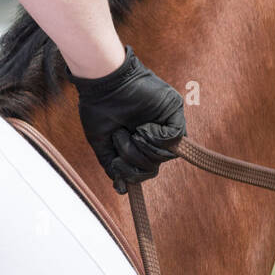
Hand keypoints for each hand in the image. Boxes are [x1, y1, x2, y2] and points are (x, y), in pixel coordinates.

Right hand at [67, 46, 185, 193]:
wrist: (101, 84)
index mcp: (141, 141)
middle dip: (134, 159)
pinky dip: (155, 138)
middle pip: (155, 165)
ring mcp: (166, 122)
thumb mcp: (103, 145)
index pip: (146, 168)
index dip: (134, 173)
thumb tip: (122, 190)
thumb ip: (114, 167)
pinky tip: (142, 128)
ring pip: (164, 155)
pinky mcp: (174, 110)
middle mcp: (155, 133)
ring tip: (127, 132)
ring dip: (141, 148)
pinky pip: (175, 137)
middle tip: (120, 140)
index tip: (118, 164)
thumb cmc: (99, 110)